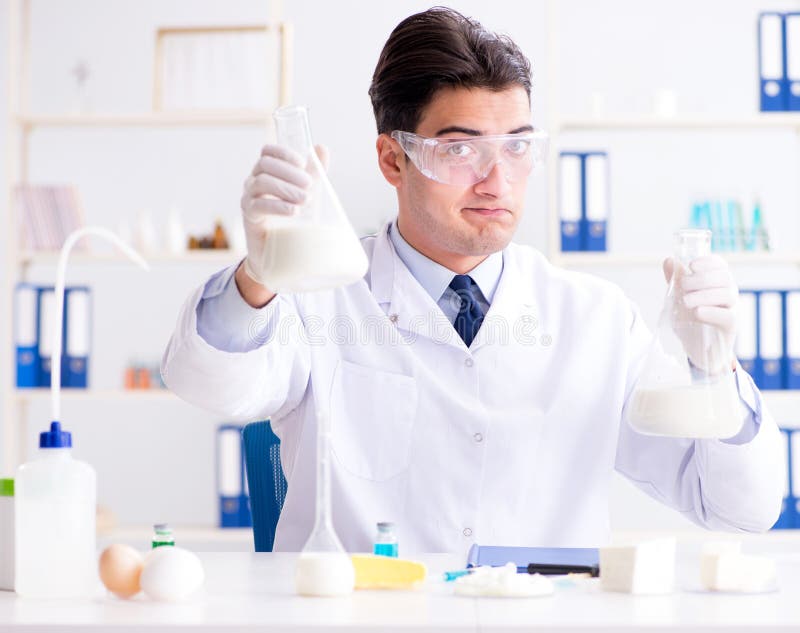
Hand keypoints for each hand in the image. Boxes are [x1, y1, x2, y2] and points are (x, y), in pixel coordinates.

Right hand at [239, 144, 328, 285]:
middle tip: (309, 185)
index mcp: (266, 172)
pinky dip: (278, 206)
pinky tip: (293, 211)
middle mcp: (254, 181)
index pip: (267, 152)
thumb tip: (322, 148)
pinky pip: (258, 205)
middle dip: (288, 172)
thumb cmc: (291, 218)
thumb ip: (313, 171)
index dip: (283, 153)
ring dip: (286, 188)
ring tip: (305, 199)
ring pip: (261, 182)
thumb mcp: (305, 191)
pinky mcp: (249, 216)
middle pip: (264, 165)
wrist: (278, 251)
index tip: (302, 163)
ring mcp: (249, 198)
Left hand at [663, 255, 737, 374]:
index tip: (691, 265)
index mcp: (717, 282)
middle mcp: (728, 293)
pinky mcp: (731, 327)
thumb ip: (675, 280)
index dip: (708, 262)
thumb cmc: (691, 319)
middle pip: (724, 277)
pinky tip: (697, 312)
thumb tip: (669, 260)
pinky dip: (712, 312)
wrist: (697, 347)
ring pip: (727, 294)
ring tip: (685, 302)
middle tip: (683, 286)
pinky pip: (728, 316)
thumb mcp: (678, 297)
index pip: (720, 265)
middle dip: (702, 278)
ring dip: (704, 295)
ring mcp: (732, 309)